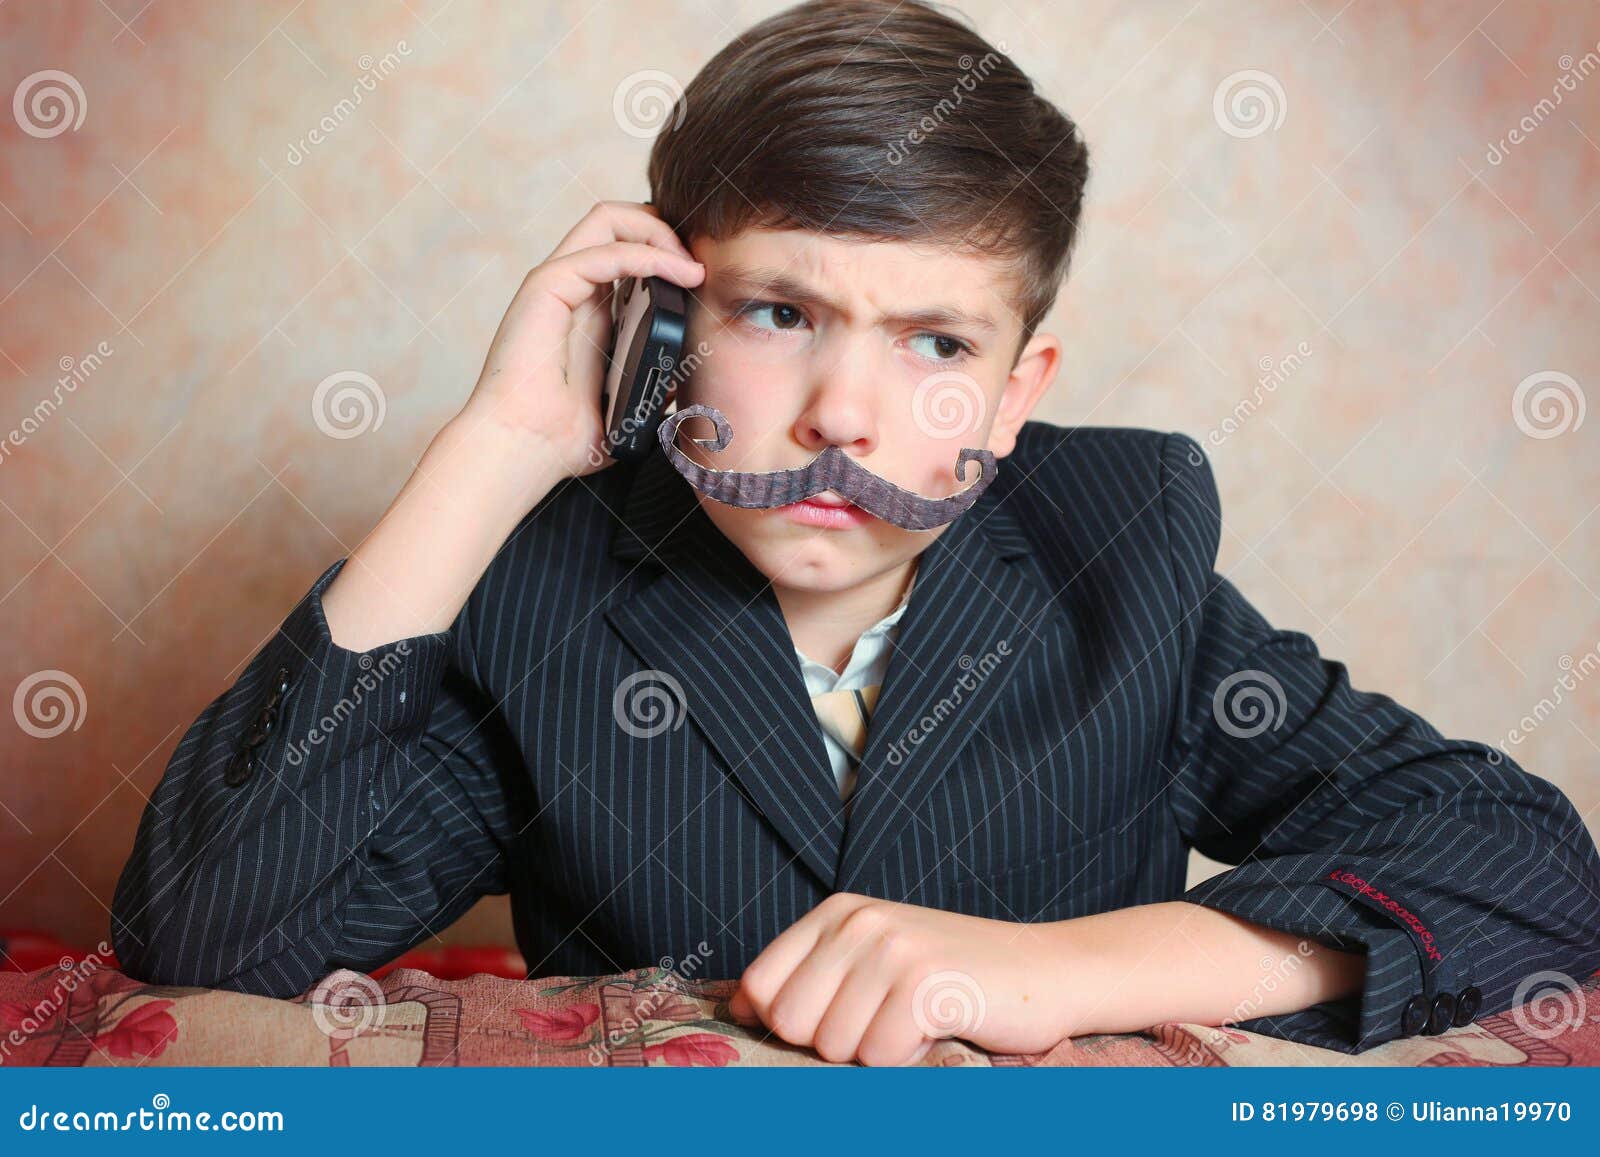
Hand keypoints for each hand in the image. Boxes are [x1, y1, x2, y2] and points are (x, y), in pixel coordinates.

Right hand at [456, 200, 703, 484]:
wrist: (524, 449)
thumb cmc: (564, 435)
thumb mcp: (629, 403)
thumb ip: (654, 382)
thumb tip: (687, 374)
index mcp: (590, 308)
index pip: (628, 247)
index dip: (667, 248)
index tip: (704, 277)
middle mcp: (572, 286)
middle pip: (620, 221)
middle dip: (667, 228)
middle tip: (700, 264)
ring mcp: (557, 281)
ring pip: (610, 218)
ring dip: (660, 232)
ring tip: (693, 268)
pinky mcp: (547, 286)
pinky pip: (606, 251)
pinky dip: (649, 254)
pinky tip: (678, 275)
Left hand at [726, 892, 1079, 1065]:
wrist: (1048, 970)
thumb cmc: (954, 979)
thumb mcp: (871, 962)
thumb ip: (808, 978)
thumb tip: (735, 1006)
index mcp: (837, 913)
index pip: (760, 986)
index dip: (785, 1023)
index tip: (834, 1021)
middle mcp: (858, 921)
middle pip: (791, 1022)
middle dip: (833, 1042)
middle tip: (885, 1022)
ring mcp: (892, 948)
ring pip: (834, 1046)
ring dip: (875, 1051)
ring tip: (914, 1022)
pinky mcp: (925, 983)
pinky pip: (879, 1057)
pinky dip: (908, 1059)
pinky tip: (939, 1027)